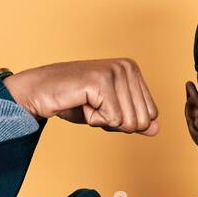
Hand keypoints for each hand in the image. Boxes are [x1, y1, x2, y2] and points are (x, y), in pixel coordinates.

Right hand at [4, 59, 159, 134]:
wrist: (41, 93)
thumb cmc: (74, 101)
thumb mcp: (110, 114)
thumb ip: (134, 120)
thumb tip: (156, 129)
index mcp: (133, 71)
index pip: (151, 115)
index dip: (125, 121)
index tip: (104, 107)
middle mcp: (128, 67)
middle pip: (141, 121)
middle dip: (116, 123)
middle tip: (94, 106)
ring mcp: (115, 72)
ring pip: (128, 122)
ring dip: (104, 121)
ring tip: (87, 103)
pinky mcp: (102, 81)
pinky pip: (112, 120)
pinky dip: (94, 120)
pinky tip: (81, 102)